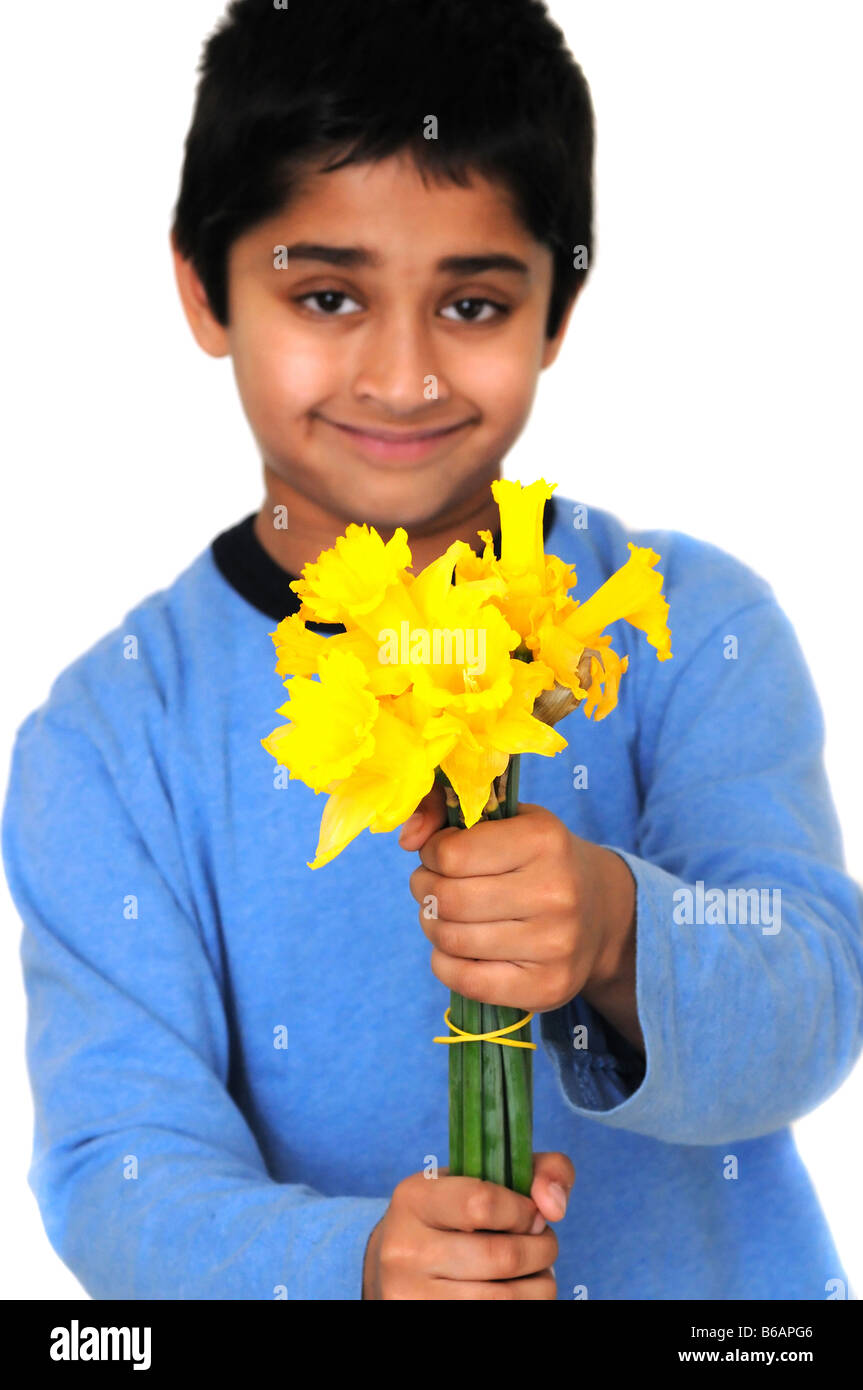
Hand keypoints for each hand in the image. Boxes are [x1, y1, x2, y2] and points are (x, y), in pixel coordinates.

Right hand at [362, 1151, 573, 1299]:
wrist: (401, 1265)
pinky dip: (523, 1304)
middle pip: (502, 1257)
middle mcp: (405, 1248)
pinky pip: (496, 1318)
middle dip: (542, 1250)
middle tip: (543, 1244)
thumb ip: (539, 1169)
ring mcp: (411, 1294)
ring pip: (504, 1299)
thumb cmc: (457, 1215)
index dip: (523, 1212)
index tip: (532, 1215)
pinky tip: (516, 1291)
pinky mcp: (423, 1318)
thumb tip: (554, 1206)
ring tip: (534, 1271)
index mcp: (415, 1198)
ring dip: (539, 1285)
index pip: (482, 1203)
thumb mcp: (484, 1177)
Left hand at [398, 782, 636, 1015]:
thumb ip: (447, 811)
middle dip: (425, 890)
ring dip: (433, 925)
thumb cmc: (538, 860)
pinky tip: (457, 948)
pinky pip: (465, 980)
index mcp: (544, 840)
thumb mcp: (506, 819)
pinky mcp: (546, 987)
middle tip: (433, 886)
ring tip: (446, 914)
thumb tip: (407, 835)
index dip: (432, 853)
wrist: (601, 914)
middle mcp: (555, 892)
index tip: (441, 854)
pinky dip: (445, 963)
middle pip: (447, 899)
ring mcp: (554, 945)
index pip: (451, 853)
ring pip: (451, 939)